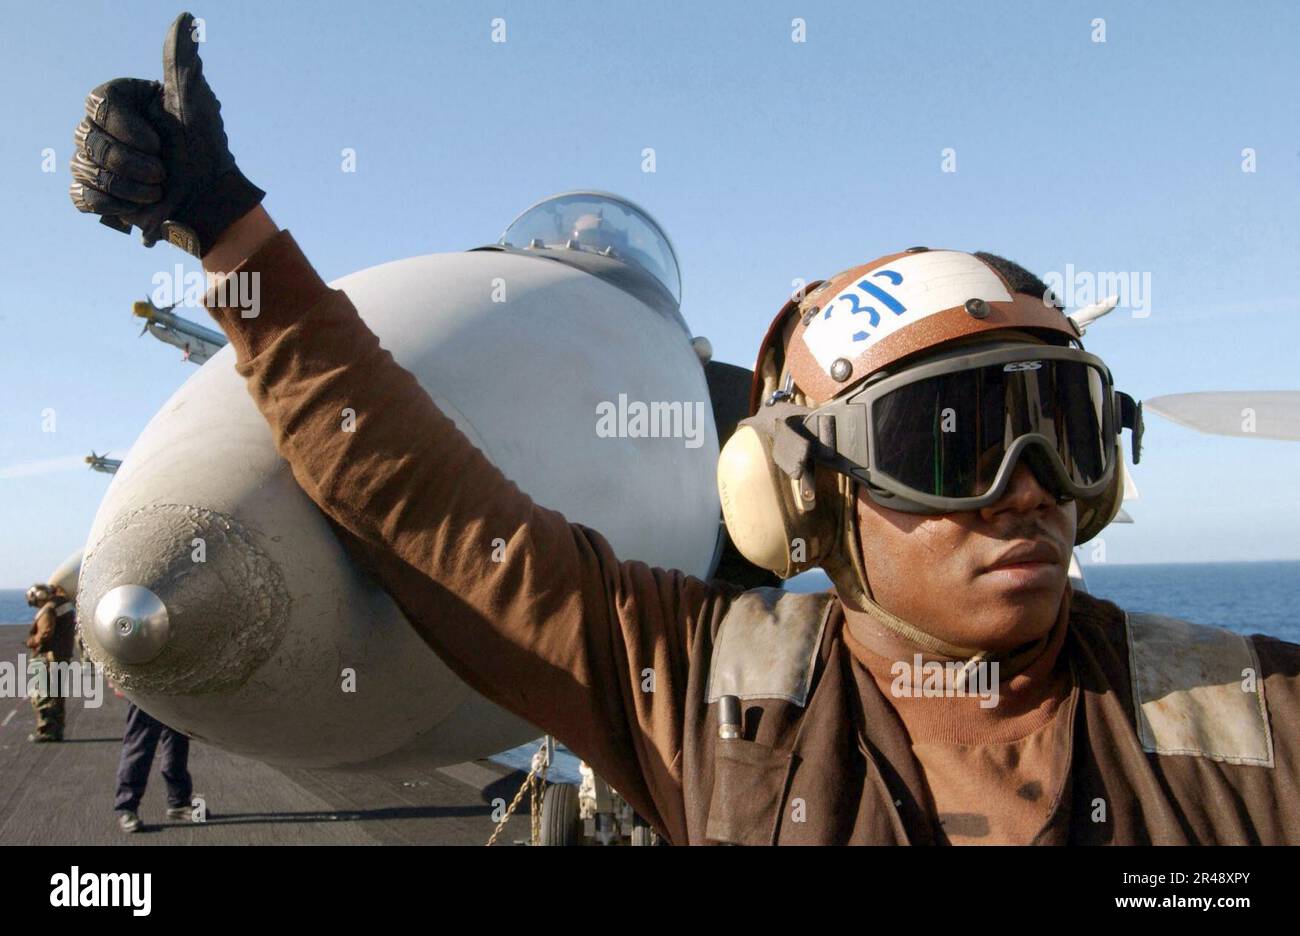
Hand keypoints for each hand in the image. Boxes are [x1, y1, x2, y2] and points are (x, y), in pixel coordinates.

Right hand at [69, 11, 263, 255]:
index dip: (125, 128)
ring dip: (128, 187)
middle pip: (89, 139)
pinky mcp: (95, 192)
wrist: (210, 199)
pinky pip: (82, 195)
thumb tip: (186, 19)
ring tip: (158, 190)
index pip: (98, 104)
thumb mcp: (195, 101)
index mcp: (120, 101)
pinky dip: (113, 204)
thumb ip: (182, 61)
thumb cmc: (205, 148)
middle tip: (163, 173)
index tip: (158, 142)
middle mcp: (101, 127)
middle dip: (131, 163)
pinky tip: (139, 205)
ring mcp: (95, 160)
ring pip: (84, 168)